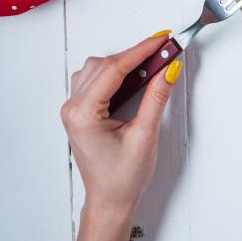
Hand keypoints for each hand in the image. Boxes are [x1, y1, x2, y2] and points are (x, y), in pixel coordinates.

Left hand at [61, 33, 182, 215]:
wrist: (110, 200)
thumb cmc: (122, 178)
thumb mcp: (145, 135)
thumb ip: (156, 97)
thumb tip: (168, 70)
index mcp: (84, 114)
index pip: (115, 69)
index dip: (142, 50)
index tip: (163, 40)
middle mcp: (73, 108)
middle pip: (105, 65)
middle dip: (136, 54)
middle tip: (165, 50)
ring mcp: (74, 110)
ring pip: (97, 69)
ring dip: (124, 62)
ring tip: (153, 62)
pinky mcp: (82, 112)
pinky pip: (95, 80)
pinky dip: (116, 72)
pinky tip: (135, 75)